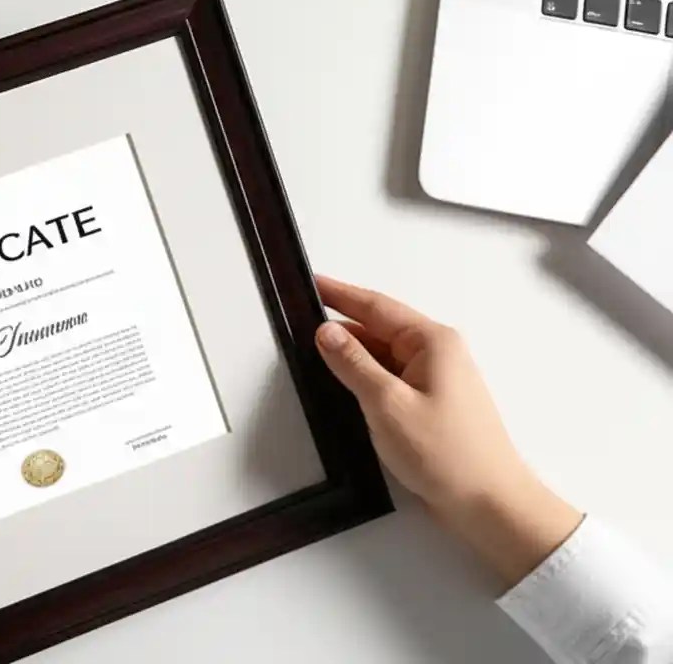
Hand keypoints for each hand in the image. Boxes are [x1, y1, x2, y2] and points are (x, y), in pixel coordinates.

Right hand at [313, 275, 581, 585]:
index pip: (376, 306)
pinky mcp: (431, 405)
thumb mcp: (387, 404)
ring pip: (383, 356)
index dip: (339, 293)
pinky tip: (341, 385)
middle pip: (379, 329)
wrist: (488, 504)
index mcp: (431, 341)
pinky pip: (390, 379)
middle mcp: (437, 353)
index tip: (308, 281)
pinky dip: (364, 378)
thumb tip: (325, 331)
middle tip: (298, 321)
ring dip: (351, 355)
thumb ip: (353, 364)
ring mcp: (435, 380)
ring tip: (310, 353)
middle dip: (341, 325)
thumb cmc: (442, 451)